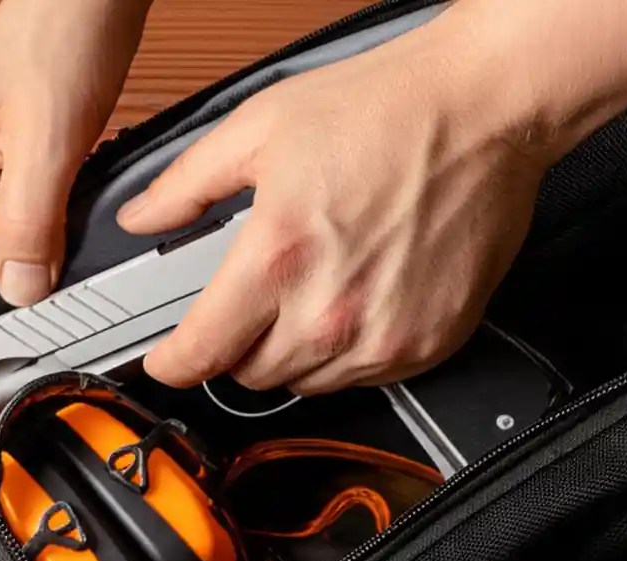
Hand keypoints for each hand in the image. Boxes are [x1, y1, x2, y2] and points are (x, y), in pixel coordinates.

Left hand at [117, 6, 554, 395]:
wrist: (485, 110)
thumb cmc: (384, 110)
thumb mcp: (257, 130)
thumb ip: (184, 185)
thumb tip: (142, 218)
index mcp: (277, 259)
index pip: (200, 355)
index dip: (170, 364)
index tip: (165, 360)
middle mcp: (329, 311)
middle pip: (248, 375)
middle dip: (232, 346)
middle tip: (245, 302)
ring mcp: (383, 336)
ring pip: (303, 384)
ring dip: (288, 354)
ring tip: (304, 293)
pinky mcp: (428, 343)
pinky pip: (362, 379)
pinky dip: (344, 354)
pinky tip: (350, 302)